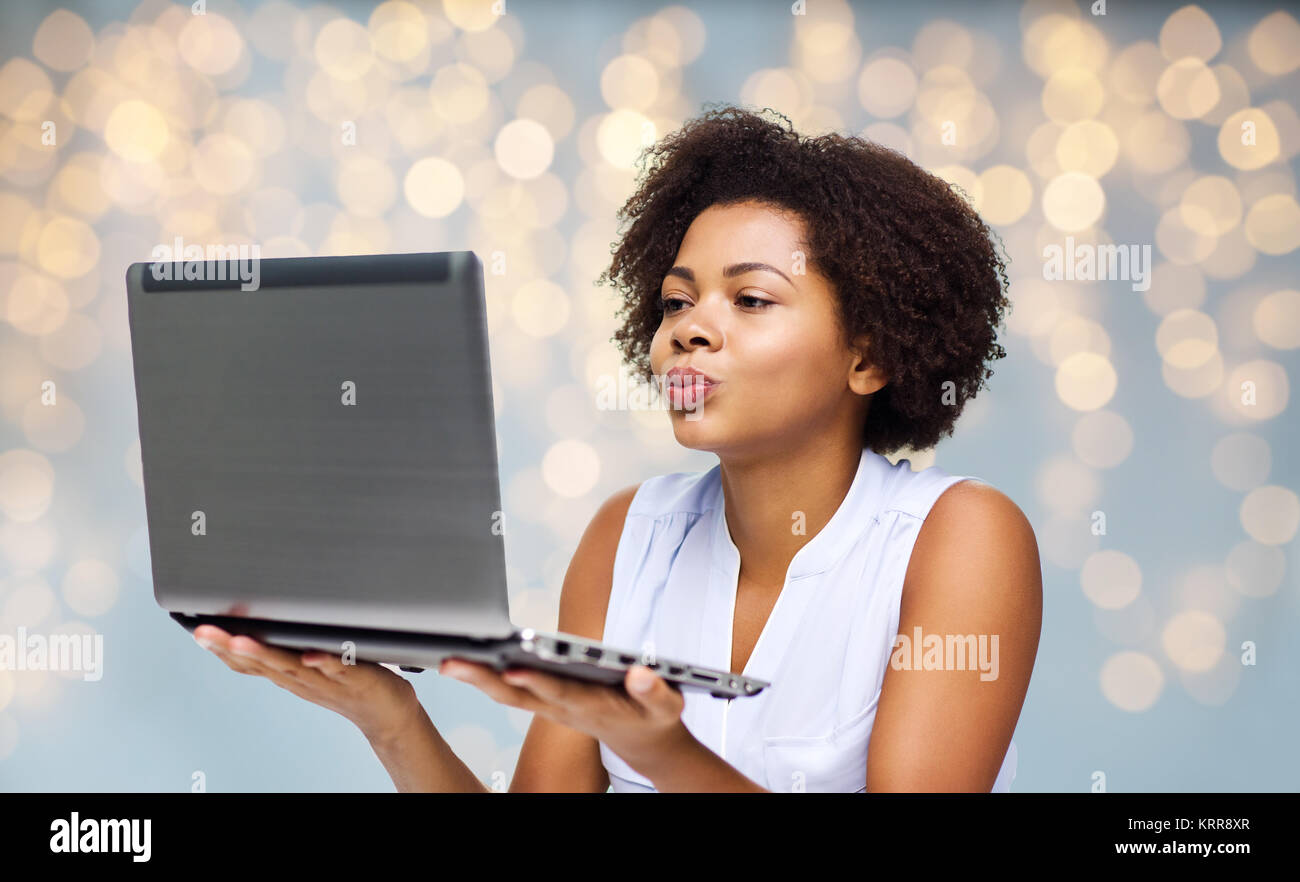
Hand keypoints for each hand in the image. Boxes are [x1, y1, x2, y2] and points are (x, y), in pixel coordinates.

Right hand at [193, 624, 420, 744]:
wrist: (386, 713)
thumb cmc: (350, 682)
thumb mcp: (311, 664)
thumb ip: (290, 646)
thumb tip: (268, 621)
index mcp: (289, 673)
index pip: (248, 661)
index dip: (222, 648)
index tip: (197, 630)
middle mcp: (301, 678)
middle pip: (260, 662)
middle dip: (229, 646)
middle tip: (202, 631)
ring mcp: (326, 678)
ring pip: (291, 665)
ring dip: (264, 653)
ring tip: (239, 640)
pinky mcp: (356, 677)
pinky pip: (338, 667)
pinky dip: (324, 661)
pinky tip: (310, 655)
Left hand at [440, 658, 691, 778]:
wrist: (647, 744)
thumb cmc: (656, 719)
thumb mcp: (667, 706)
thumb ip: (655, 690)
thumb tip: (639, 672)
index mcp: (594, 707)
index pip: (560, 692)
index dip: (537, 680)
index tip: (512, 665)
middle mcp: (566, 709)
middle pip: (519, 695)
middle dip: (485, 679)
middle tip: (452, 663)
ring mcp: (554, 708)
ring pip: (510, 695)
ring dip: (479, 678)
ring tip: (448, 659)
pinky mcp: (549, 704)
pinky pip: (512, 692)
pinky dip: (488, 679)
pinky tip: (466, 664)